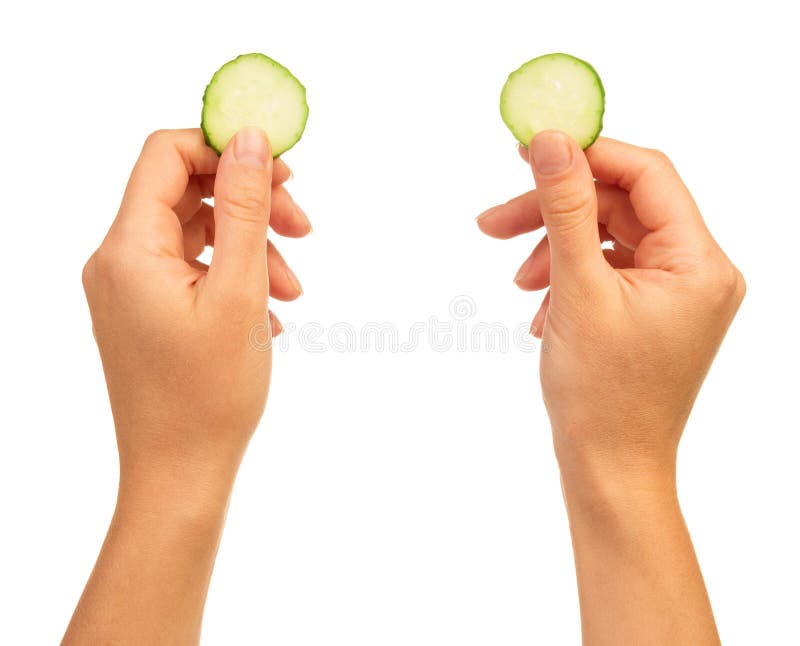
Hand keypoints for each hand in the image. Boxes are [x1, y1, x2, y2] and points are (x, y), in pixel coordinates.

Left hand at [66, 128, 309, 643]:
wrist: (179, 474)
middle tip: (303, 227)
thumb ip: (243, 208)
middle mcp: (118, 262)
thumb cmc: (208, 394)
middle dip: (250, 204)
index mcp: (129, 248)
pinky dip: (235, 278)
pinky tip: (270, 314)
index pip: (166, 155)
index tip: (280, 167)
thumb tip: (250, 139)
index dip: (224, 147)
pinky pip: (193, 271)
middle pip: (188, 194)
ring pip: (197, 236)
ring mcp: (130, 289)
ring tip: (293, 291)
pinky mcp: (147, 312)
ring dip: (252, 248)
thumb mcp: (239, 290)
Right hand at [477, 132, 743, 491]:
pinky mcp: (652, 313)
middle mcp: (698, 273)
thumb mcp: (576, 288)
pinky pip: (608, 271)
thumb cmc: (600, 394)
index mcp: (699, 262)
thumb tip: (552, 140)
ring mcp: (675, 295)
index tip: (531, 151)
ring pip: (609, 239)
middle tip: (494, 222)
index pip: (647, 175)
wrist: (609, 469)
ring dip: (556, 249)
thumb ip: (565, 207)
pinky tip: (541, 312)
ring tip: (519, 285)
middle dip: (555, 213)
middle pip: (621, 207)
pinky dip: (568, 279)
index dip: (588, 155)